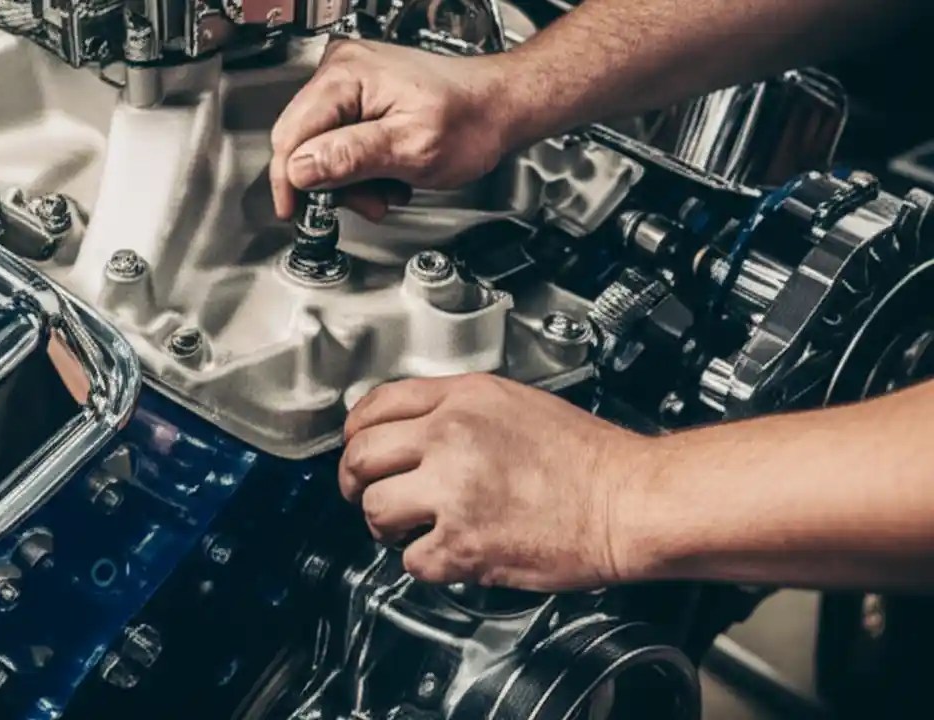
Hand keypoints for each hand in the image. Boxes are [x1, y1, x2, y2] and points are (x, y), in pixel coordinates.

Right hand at [270, 39, 516, 221]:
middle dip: (330, 183)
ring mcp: (350, 82)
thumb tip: (300, 170)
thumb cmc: (471, 120)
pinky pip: (339, 141)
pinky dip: (359, 169)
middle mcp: (342, 70)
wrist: (499, 107)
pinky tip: (386, 174)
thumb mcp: (410, 147)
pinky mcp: (360, 98)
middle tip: (366, 202)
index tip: (295, 213)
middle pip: (302, 142)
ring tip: (386, 189)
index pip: (292, 134)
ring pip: (320, 148)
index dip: (289, 181)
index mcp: (347, 75)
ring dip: (349, 181)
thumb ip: (351, 157)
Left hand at [339, 374, 654, 590]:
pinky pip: (410, 560)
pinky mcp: (463, 544)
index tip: (354, 445)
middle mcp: (450, 438)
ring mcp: (453, 492)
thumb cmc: (587, 459)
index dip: (355, 430)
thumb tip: (412, 427)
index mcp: (464, 399)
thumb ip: (459, 410)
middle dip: (354, 480)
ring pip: (375, 508)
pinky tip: (445, 553)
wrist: (628, 501)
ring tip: (409, 528)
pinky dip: (423, 563)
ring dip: (385, 524)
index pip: (377, 404)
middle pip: (361, 456)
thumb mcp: (517, 404)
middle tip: (363, 493)